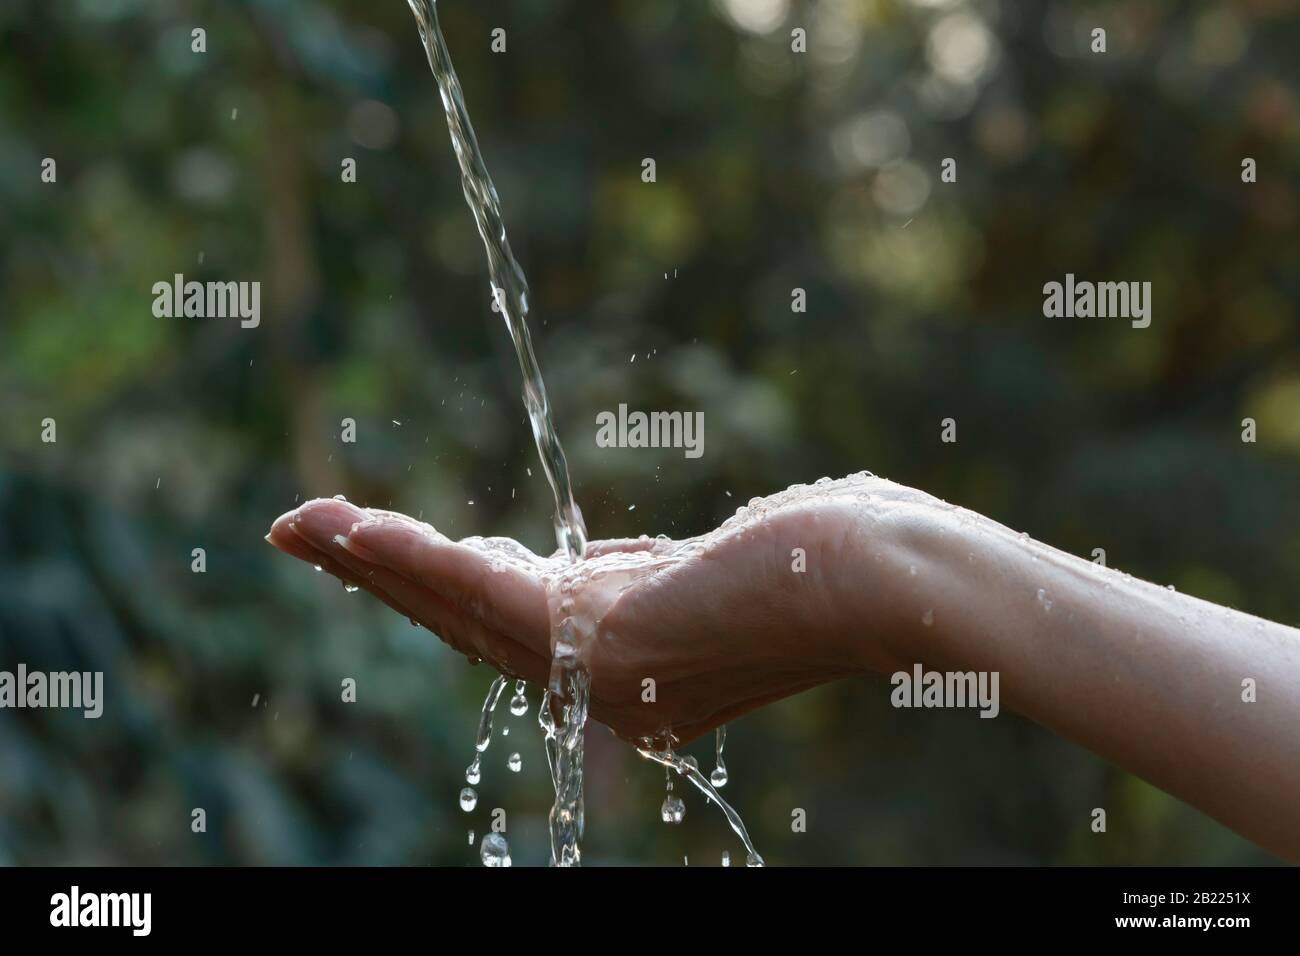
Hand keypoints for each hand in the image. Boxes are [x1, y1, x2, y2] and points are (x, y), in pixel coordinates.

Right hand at [266, 474, 928, 743]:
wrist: (891, 584)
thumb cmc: (836, 561)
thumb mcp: (719, 564)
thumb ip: (650, 575)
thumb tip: (607, 564)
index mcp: (632, 676)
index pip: (516, 627)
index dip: (444, 584)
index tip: (394, 547)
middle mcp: (607, 691)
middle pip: (471, 624)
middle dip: (386, 576)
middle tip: (312, 534)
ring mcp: (604, 672)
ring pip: (462, 610)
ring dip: (374, 564)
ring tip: (302, 526)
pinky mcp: (605, 639)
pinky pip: (486, 594)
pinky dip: (408, 561)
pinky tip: (347, 530)